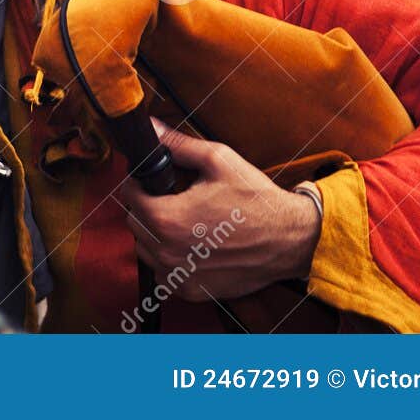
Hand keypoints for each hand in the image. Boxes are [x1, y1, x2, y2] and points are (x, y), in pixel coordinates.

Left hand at [117, 119, 321, 300]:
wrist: (291, 241)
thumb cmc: (257, 202)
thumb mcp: (218, 161)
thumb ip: (177, 144)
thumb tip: (151, 128)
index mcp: (167, 219)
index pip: (128, 195)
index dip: (140, 183)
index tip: (156, 182)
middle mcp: (167, 251)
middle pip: (134, 221)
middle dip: (148, 207)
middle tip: (175, 200)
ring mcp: (178, 275)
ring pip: (145, 248)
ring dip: (156, 234)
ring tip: (186, 222)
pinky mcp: (190, 291)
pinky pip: (162, 272)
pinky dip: (170, 259)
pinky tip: (192, 245)